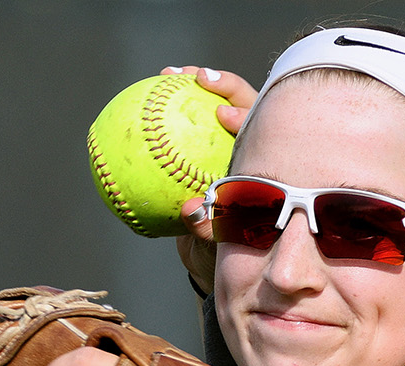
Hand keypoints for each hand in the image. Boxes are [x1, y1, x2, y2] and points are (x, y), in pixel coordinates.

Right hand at [162, 65, 256, 294]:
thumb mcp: (225, 241)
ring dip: (191, 85)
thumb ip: (211, 227)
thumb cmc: (231, 247)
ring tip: (166, 73)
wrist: (220, 254)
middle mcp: (249, 145)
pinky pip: (180, 128)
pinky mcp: (202, 149)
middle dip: (223, 83)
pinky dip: (162, 115)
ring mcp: (226, 144)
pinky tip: (139, 105)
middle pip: (243, 103)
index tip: (222, 115)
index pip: (261, 129)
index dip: (244, 116)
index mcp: (264, 162)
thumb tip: (191, 211)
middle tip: (196, 77)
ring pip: (212, 106)